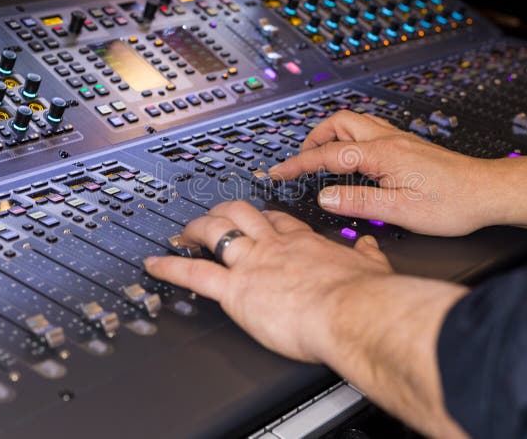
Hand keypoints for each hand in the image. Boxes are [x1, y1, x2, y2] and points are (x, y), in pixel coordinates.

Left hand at [144, 201, 392, 362]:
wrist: (353, 312)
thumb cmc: (363, 296)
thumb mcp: (371, 266)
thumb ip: (366, 254)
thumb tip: (369, 245)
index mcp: (304, 242)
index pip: (276, 219)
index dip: (261, 217)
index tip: (255, 219)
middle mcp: (274, 246)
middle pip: (240, 214)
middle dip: (221, 213)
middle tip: (209, 219)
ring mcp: (252, 264)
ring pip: (214, 233)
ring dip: (193, 231)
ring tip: (180, 235)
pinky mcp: (236, 290)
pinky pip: (194, 273)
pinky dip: (170, 267)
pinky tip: (154, 265)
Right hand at [269, 110, 493, 236]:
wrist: (488, 192)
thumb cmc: (453, 203)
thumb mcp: (400, 210)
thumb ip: (358, 201)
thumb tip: (325, 197)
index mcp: (381, 154)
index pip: (327, 154)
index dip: (298, 164)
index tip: (278, 173)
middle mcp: (389, 140)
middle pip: (339, 123)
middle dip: (314, 138)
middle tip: (302, 161)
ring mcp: (400, 140)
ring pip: (355, 122)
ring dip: (333, 135)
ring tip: (322, 157)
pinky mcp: (409, 146)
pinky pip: (370, 130)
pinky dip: (352, 140)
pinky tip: (355, 160)